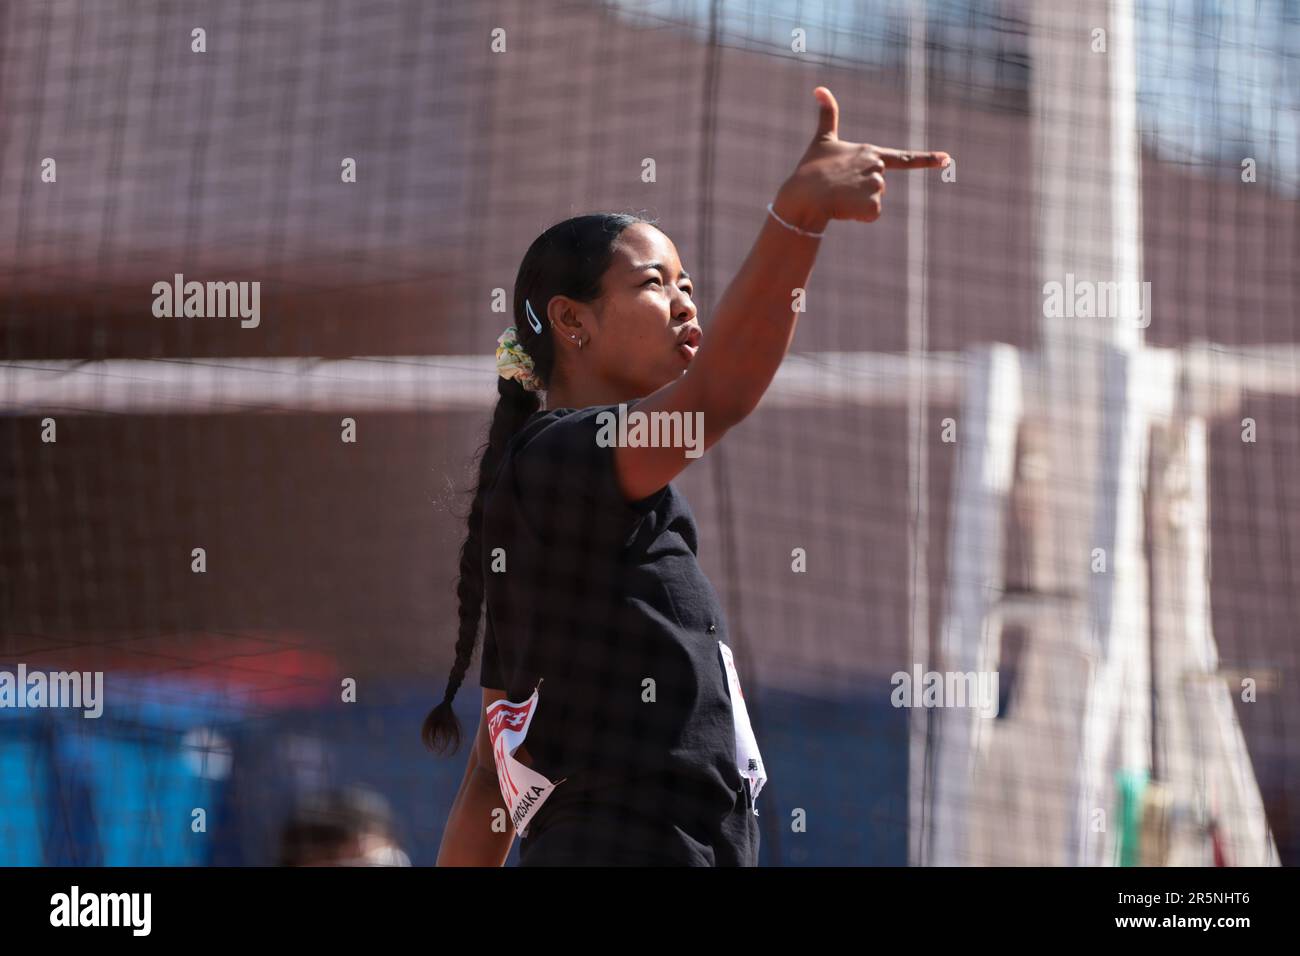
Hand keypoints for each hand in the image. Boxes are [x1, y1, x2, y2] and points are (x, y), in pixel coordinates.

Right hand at [776, 86, 949, 228]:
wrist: (803, 195)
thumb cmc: (811, 169)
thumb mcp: (822, 140)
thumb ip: (827, 115)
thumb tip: (820, 88)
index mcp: (870, 152)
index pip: (904, 158)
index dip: (926, 159)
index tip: (946, 159)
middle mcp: (877, 167)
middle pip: (877, 186)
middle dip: (859, 191)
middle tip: (839, 187)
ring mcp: (876, 187)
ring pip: (872, 201)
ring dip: (856, 204)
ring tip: (839, 197)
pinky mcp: (873, 206)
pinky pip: (870, 215)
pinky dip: (857, 216)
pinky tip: (843, 208)